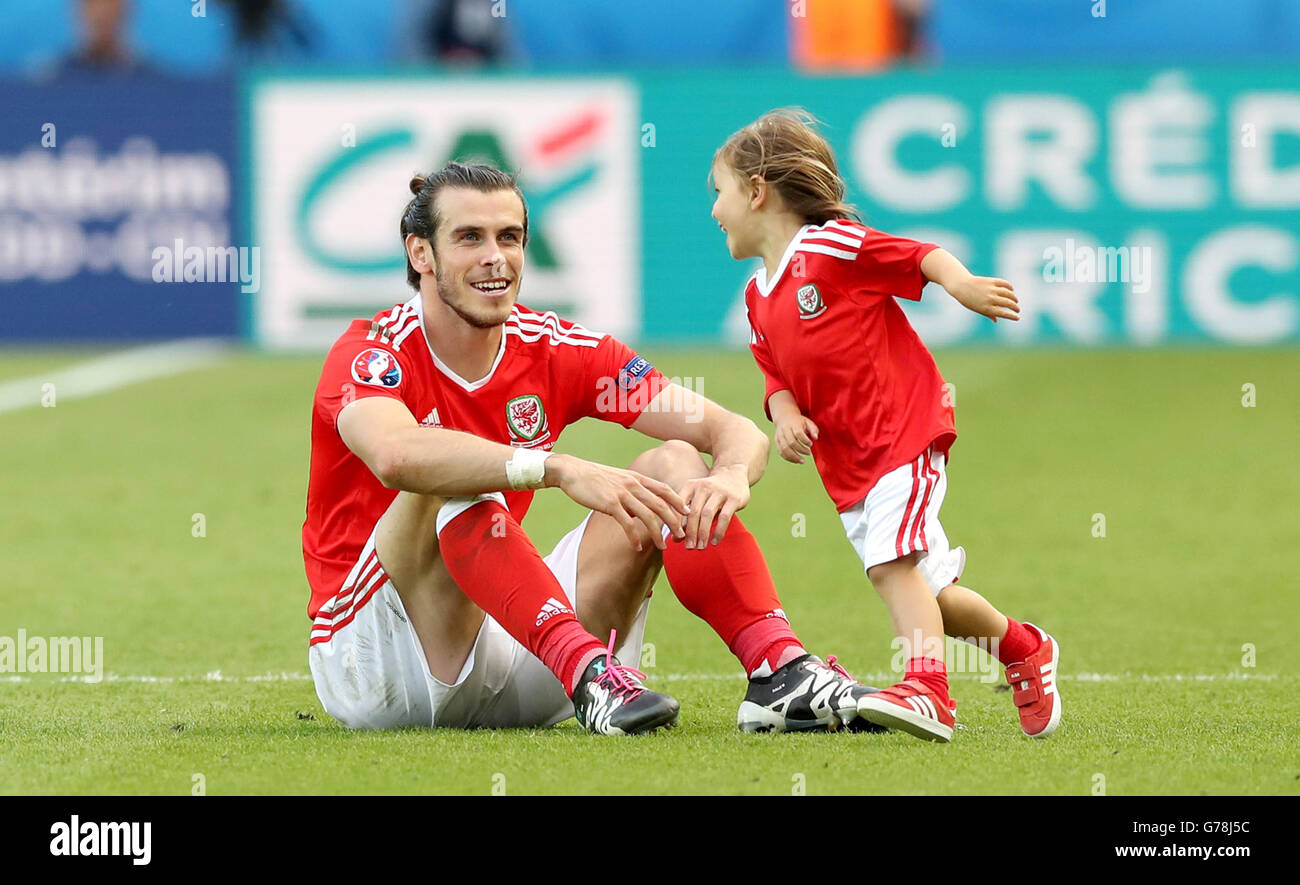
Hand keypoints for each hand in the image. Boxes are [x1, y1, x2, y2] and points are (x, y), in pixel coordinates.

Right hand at [545, 454, 686, 551]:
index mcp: (637, 478)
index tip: (688, 514)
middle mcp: (633, 484)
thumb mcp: (618, 481)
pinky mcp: (610, 503)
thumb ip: (632, 494)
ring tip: (663, 547)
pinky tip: (637, 547)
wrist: (572, 471)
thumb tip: (639, 512)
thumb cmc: (594, 478)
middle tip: (681, 536)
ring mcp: (622, 493)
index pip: (664, 489)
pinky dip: (634, 537)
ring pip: (648, 515)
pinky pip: (627, 523)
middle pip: (661, 504)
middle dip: (674, 521)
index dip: (678, 501)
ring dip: (658, 533)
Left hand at [676, 464, 750, 548]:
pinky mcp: (733, 498)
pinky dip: (718, 531)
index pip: (679, 506)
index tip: (675, 538)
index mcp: (690, 486)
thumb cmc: (710, 493)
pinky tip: (714, 542)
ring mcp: (719, 492)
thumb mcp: (696, 499)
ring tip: (700, 547)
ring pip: (707, 515)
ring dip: (703, 534)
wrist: (733, 474)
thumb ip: (686, 517)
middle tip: (689, 547)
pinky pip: (724, 517)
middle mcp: (703, 487)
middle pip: (693, 513)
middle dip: (690, 532)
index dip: (675, 522)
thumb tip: (674, 539)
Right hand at [774, 414, 818, 463]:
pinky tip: (796, 461)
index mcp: (793, 424)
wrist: (784, 418)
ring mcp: (779, 436)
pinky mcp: (776, 442)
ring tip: (802, 461)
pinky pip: (781, 452)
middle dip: (801, 450)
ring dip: (794, 457)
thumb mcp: (808, 422)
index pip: (798, 433)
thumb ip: (813, 429)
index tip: (811, 444)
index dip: (805, 440)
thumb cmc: (799, 422)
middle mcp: (784, 430)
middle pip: (791, 442)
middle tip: (809, 453)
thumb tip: (815, 438)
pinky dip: (788, 458)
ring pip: (784, 449)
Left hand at [950, 276, 1019, 322]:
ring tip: (1015, 301)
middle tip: (1017, 309)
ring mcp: (991, 289)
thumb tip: (996, 320)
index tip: (1018, 318)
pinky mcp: (991, 281)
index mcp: (986, 308)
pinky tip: (1011, 289)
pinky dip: (1009, 286)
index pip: (1003, 313)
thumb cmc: (969, 300)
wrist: (961, 286)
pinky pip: (1004, 283)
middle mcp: (990, 299)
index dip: (1012, 316)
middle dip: (1015, 307)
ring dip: (1013, 298)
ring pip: (1008, 293)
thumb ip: (988, 314)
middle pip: (1008, 303)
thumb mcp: (978, 309)